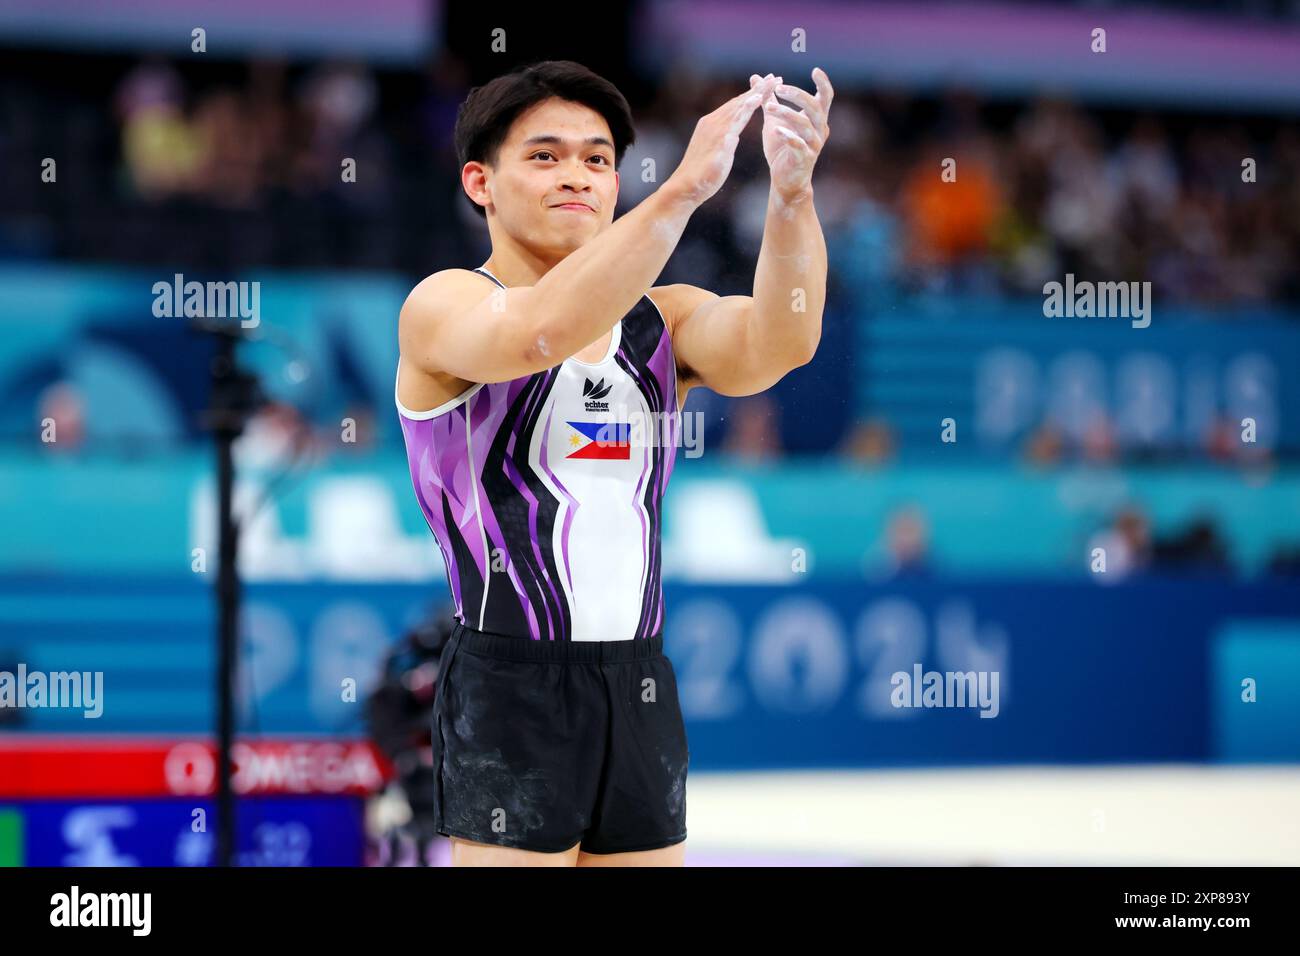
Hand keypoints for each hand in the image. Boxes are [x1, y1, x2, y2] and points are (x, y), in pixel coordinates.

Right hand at [666, 75, 778, 207]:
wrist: (686, 187)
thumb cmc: (701, 173)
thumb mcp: (717, 152)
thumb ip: (725, 141)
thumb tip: (733, 137)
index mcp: (712, 124)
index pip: (735, 106)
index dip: (752, 94)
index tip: (767, 85)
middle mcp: (713, 123)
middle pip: (739, 102)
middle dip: (758, 89)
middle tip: (775, 76)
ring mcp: (715, 131)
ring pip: (738, 108)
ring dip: (755, 94)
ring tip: (770, 84)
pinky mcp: (719, 142)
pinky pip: (735, 122)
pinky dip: (746, 110)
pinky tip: (756, 101)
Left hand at [754, 67, 832, 202]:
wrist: (785, 179)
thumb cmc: (781, 147)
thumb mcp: (773, 120)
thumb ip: (768, 99)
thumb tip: (757, 77)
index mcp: (816, 119)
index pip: (825, 98)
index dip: (823, 83)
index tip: (815, 70)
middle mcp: (819, 130)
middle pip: (815, 107)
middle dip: (797, 95)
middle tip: (778, 88)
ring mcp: (813, 145)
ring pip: (805, 125)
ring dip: (787, 114)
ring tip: (768, 108)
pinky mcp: (804, 159)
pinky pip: (799, 145)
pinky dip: (788, 136)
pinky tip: (776, 130)